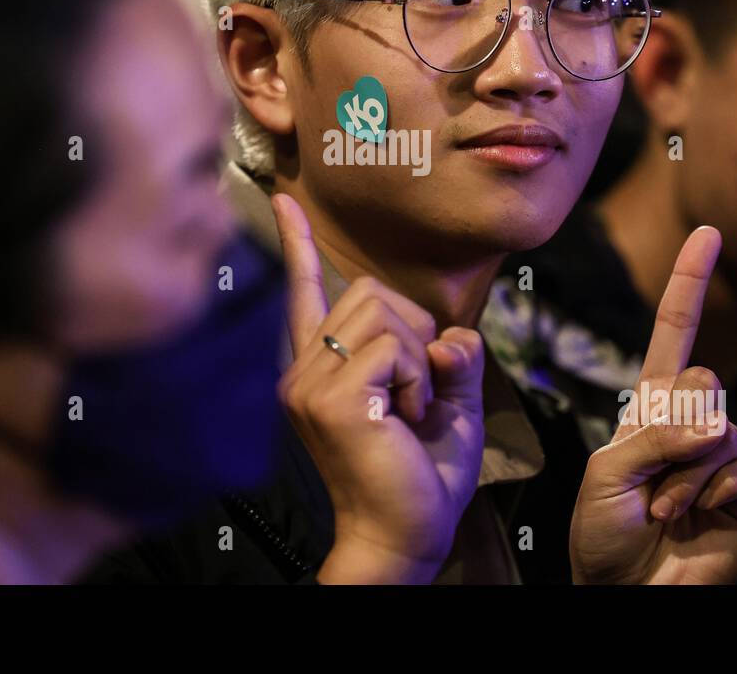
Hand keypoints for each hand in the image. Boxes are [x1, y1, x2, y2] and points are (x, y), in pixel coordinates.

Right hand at [271, 193, 484, 583]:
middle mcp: (303, 370)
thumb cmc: (421, 476)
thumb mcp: (448, 402)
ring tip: (409, 409)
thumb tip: (450, 333)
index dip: (299, 244)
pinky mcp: (332, 397)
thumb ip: (450, 356)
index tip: (285, 201)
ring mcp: (311, 382)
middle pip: (372, 292)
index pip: (306, 293)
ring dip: (420, 358)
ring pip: (386, 313)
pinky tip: (407, 418)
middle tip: (416, 391)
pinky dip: (420, 378)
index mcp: (321, 368)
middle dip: (416, 330)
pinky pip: (397, 347)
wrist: (404, 536)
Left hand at [569, 226, 736, 583]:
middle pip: (703, 381)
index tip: (707, 233)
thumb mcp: (605, 474)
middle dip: (669, 436)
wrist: (629, 592)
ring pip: (723, 430)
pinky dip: (720, 494)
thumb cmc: (604, 532)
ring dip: (684, 479)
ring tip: (665, 512)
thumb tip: (715, 424)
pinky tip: (701, 517)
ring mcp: (726, 453)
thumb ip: (651, 436)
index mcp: (652, 404)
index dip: (689, 282)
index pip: (675, 331)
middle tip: (648, 488)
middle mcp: (694, 420)